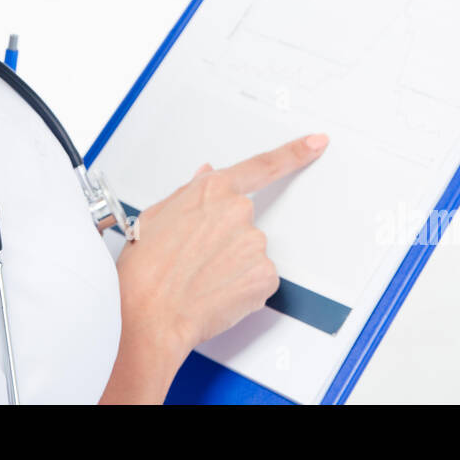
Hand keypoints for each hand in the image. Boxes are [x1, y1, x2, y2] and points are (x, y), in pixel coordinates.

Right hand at [114, 134, 328, 361]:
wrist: (149, 315)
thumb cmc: (144, 272)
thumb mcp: (154, 217)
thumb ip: (189, 192)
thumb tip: (205, 177)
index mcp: (212, 190)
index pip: (263, 166)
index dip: (295, 153)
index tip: (315, 144)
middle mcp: (239, 211)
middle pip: (242, 221)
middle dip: (223, 239)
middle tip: (193, 259)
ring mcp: (255, 244)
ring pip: (249, 252)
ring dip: (230, 264)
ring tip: (197, 278)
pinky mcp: (265, 275)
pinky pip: (257, 278)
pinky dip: (240, 287)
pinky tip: (214, 292)